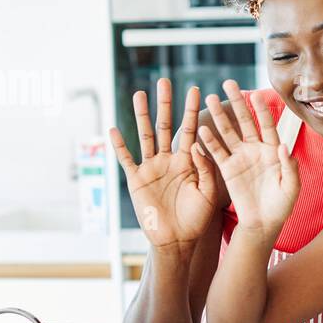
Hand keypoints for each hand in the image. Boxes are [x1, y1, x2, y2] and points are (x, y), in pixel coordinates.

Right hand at [110, 79, 219, 252]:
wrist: (178, 240)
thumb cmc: (197, 219)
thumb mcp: (208, 193)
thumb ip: (206, 170)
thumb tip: (199, 145)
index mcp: (188, 161)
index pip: (190, 130)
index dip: (192, 111)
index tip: (197, 90)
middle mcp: (169, 160)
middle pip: (166, 126)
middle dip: (165, 104)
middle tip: (164, 81)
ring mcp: (151, 168)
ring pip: (146, 136)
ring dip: (141, 116)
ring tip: (140, 94)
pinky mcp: (137, 180)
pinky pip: (126, 159)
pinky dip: (120, 145)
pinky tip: (114, 129)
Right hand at [197, 82, 299, 243]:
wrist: (264, 223)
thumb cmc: (282, 206)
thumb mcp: (291, 188)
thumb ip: (289, 167)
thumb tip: (283, 145)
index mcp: (273, 150)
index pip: (267, 125)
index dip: (261, 110)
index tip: (255, 94)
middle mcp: (256, 149)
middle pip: (246, 122)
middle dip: (237, 103)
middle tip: (228, 83)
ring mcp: (240, 157)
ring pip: (229, 132)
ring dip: (219, 116)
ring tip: (209, 98)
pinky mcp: (228, 169)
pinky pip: (218, 152)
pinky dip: (209, 141)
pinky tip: (201, 128)